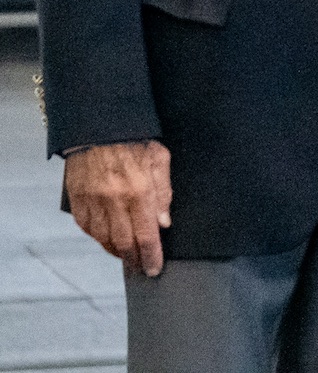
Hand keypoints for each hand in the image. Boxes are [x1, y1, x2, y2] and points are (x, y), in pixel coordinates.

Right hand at [65, 140, 172, 275]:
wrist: (98, 125)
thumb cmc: (134, 138)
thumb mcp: (160, 158)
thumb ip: (164, 192)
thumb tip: (163, 223)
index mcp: (138, 191)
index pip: (146, 235)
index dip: (151, 256)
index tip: (154, 269)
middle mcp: (113, 201)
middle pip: (123, 242)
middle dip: (133, 259)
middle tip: (141, 268)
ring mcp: (92, 201)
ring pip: (102, 239)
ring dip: (115, 251)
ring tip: (126, 256)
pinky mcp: (77, 199)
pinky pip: (86, 227)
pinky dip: (97, 237)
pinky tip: (106, 239)